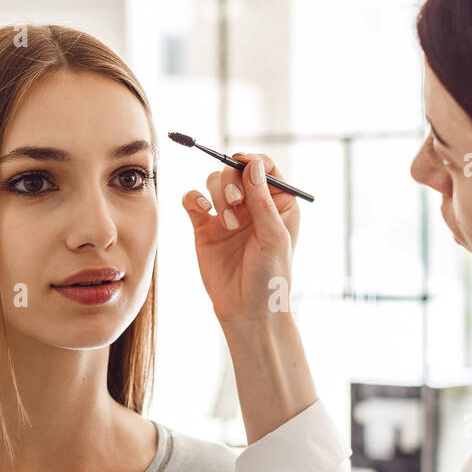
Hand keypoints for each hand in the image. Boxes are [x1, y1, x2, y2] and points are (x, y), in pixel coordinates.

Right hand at [181, 153, 300, 327]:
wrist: (247, 310)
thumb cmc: (271, 277)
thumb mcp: (274, 236)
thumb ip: (262, 200)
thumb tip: (253, 164)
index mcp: (278, 204)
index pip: (265, 169)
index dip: (253, 161)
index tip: (242, 163)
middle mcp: (252, 206)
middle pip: (235, 171)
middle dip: (232, 180)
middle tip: (234, 202)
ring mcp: (227, 215)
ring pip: (214, 182)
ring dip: (218, 195)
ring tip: (228, 224)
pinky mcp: (204, 228)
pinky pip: (193, 200)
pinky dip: (195, 198)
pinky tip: (203, 211)